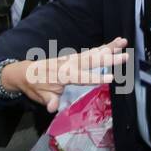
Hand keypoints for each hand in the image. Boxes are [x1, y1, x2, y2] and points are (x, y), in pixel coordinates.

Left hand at [0, 37, 129, 111]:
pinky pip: (91, 52)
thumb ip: (49, 100)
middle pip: (92, 61)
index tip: (111, 78)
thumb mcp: (40, 96)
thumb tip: (52, 108)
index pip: (82, 77)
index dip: (96, 78)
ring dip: (109, 47)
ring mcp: (73, 59)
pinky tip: (114, 44)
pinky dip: (103, 47)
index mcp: (63, 74)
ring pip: (93, 53)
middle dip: (109, 59)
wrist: (25, 73)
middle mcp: (70, 64)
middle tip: (125, 56)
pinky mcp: (75, 57)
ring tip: (124, 42)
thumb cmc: (35, 86)